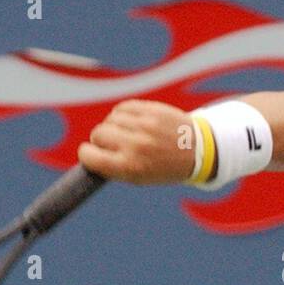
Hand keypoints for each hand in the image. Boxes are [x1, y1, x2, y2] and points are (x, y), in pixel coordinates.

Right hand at [77, 99, 198, 184]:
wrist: (197, 151)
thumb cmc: (162, 167)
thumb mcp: (138, 177)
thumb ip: (112, 166)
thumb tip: (86, 154)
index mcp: (129, 167)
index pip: (89, 156)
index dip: (87, 154)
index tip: (91, 154)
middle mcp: (135, 146)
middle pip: (98, 134)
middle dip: (101, 140)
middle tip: (114, 144)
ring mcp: (144, 126)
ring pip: (110, 120)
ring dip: (114, 126)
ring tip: (127, 134)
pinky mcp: (151, 110)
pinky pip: (122, 108)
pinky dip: (123, 114)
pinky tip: (132, 122)